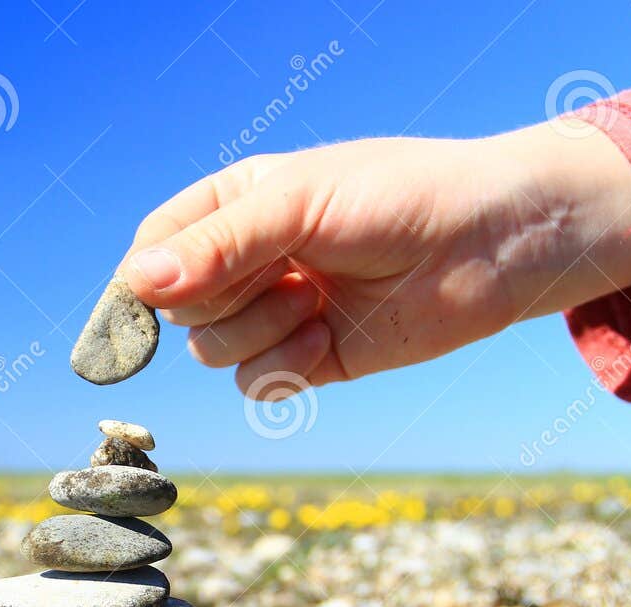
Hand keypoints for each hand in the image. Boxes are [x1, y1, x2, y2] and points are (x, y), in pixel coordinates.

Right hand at [120, 122, 630, 396]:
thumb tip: (138, 285)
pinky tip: (326, 339)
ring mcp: (279, 310)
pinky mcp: (311, 358)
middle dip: (225, 298)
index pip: (157, 244)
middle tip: (285, 273)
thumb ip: (219, 247)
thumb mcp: (299, 206)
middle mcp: (251, 259)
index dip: (150, 275)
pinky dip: (284, 368)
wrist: (492, 245)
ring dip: (259, 331)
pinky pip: (255, 383)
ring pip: (212, 348)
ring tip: (317, 301)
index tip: (156, 294)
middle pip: (179, 305)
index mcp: (238, 204)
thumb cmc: (402, 198)